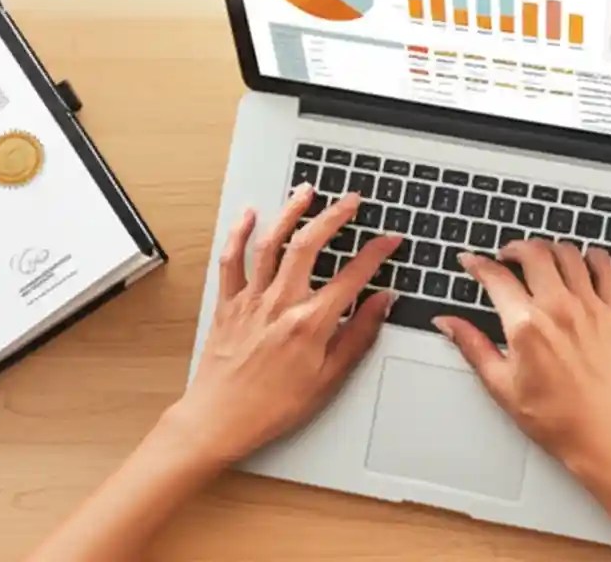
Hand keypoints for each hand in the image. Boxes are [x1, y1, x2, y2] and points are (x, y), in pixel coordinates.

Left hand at [168, 184, 401, 464]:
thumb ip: (359, 335)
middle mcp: (280, 303)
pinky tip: (249, 215)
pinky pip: (232, 260)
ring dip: (290, 212)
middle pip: (309, 245)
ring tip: (306, 191)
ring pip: (271, 243)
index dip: (376, 254)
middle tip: (351, 201)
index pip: (352, 277)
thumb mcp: (329, 379)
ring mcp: (251, 300)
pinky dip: (239, 234)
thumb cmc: (274, 407)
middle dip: (333, 216)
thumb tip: (382, 303)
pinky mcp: (229, 304)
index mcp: (310, 323)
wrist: (220, 419)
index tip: (390, 240)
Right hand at [433, 240, 610, 476]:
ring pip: (569, 253)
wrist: (601, 433)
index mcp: (526, 326)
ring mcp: (589, 308)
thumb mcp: (500, 383)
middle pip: (534, 253)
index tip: (470, 261)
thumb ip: (472, 345)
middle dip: (513, 248)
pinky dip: (593, 257)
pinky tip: (582, 261)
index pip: (496, 277)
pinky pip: (606, 270)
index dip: (478, 264)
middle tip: (504, 256)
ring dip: (549, 248)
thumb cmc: (553, 416)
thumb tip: (447, 323)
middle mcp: (558, 309)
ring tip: (538, 257)